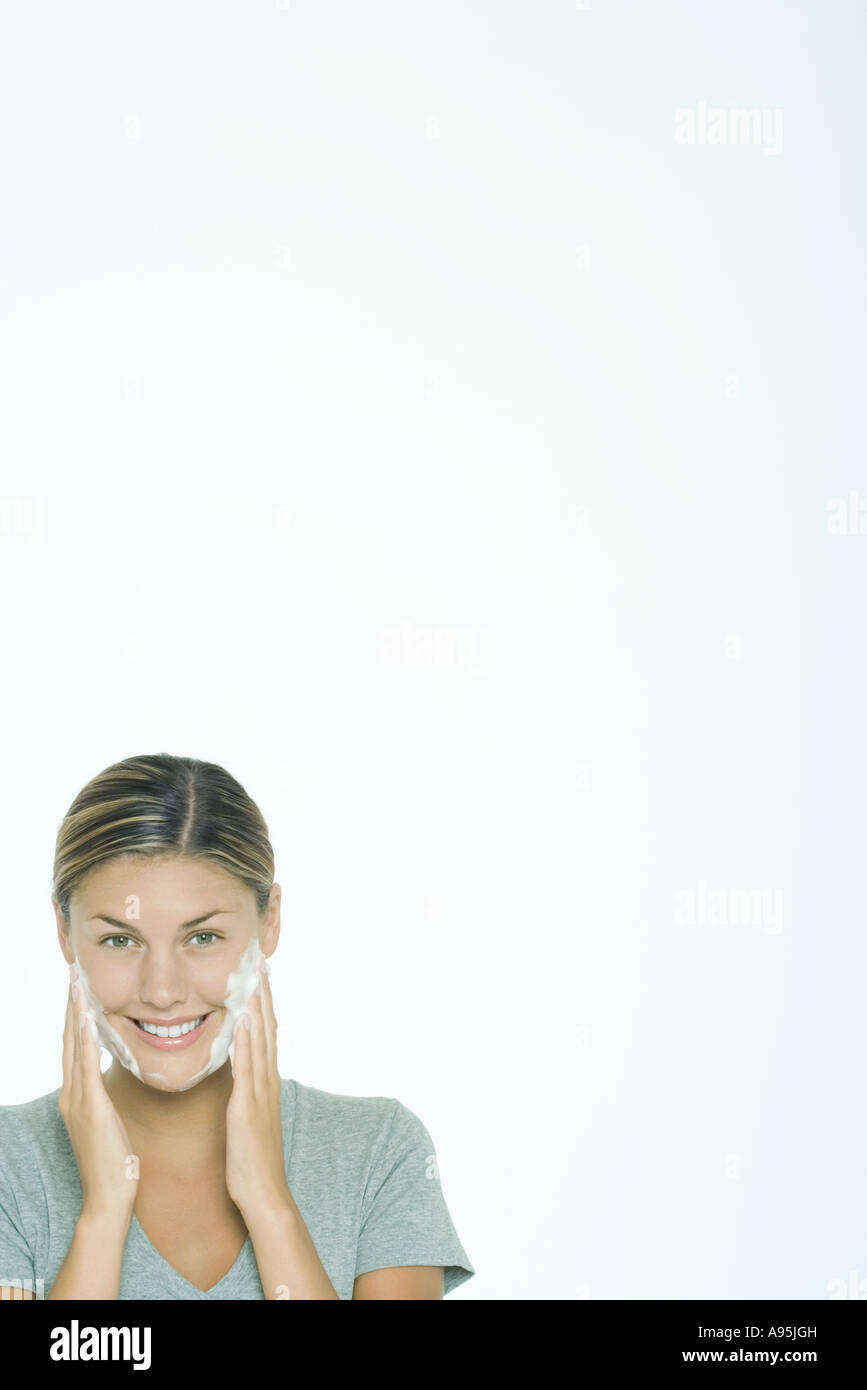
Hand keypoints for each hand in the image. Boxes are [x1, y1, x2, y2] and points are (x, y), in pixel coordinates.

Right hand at [59, 971, 138, 1223]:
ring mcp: (78, 1101)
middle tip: (74, 972)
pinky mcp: (90, 1109)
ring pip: (75, 1047)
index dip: (77, 1015)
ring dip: (76, 1014)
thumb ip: (107, 1097)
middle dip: (72, 1006)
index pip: (76, 1045)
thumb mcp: (110, 1120)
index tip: (81, 986)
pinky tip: (89, 1019)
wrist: (110, 1196)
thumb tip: (119, 1075)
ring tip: (78, 983)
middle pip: (70, 1039)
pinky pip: (87, 1067)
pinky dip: (86, 1041)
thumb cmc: (117, 1160)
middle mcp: (72, 1094)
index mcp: (78, 1095)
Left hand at [225, 956, 289, 1221]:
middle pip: (267, 1027)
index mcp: (266, 1081)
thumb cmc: (250, 1161)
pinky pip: (247, 1065)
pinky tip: (240, 1017)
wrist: (262, 1194)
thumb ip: (245, 1092)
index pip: (266, 1031)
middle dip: (263, 993)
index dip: (264, 1000)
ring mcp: (260, 1092)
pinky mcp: (247, 1106)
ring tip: (253, 975)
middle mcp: (267, 1080)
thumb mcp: (248, 1117)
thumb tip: (236, 1072)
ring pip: (259, 1040)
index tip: (259, 972)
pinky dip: (245, 1039)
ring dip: (256, 1006)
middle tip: (259, 959)